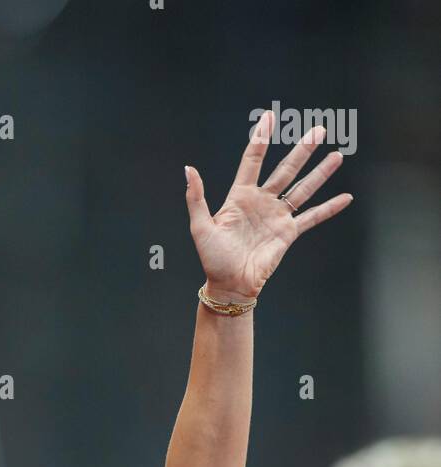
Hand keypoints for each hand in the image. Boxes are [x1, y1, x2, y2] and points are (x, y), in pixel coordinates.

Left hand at [186, 110, 352, 300]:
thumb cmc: (213, 259)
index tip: (270, 116)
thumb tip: (189, 169)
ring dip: (320, 173)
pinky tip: (345, 198)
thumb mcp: (200, 227)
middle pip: (286, 169)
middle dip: (302, 150)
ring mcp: (277, 216)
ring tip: (337, 156)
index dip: (262, 138)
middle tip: (318, 130)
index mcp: (240, 196)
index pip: (253, 160)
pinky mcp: (288, 233)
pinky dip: (329, 208)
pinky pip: (312, 217)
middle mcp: (262, 202)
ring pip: (303, 189)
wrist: (230, 284)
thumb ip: (196, 198)